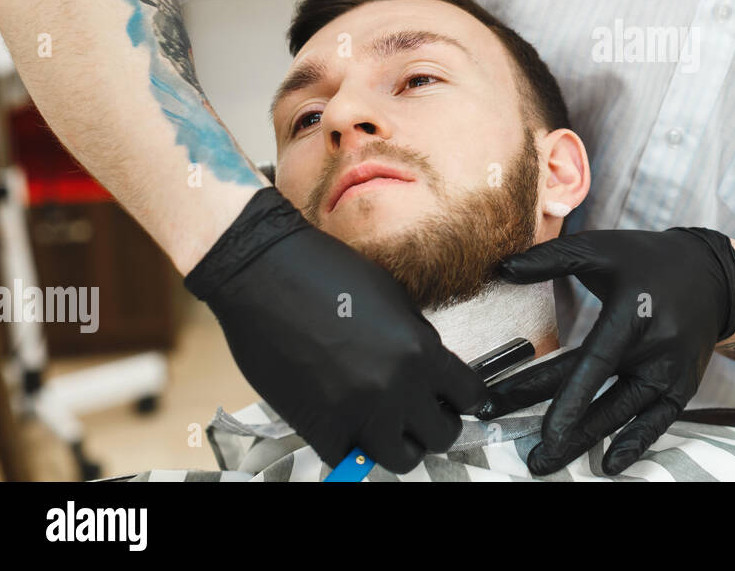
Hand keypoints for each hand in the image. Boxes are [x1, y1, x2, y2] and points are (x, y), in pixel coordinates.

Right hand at [184, 186, 487, 472]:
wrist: (264, 274)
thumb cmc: (327, 274)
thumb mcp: (394, 298)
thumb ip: (418, 341)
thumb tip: (431, 372)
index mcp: (420, 350)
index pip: (470, 396)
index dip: (464, 397)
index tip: (454, 397)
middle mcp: (395, 388)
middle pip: (442, 435)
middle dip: (436, 422)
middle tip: (422, 411)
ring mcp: (356, 413)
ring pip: (402, 459)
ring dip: (399, 443)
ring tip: (388, 423)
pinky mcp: (317, 427)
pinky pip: (349, 460)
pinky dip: (353, 448)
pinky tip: (349, 424)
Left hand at [477, 227, 734, 475]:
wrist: (711, 275)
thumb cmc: (646, 260)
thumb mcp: (601, 248)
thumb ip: (551, 258)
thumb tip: (503, 270)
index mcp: (632, 314)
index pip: (595, 364)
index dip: (568, 399)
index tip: (540, 429)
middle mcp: (655, 348)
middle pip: (601, 398)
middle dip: (562, 431)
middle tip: (529, 459)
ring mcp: (671, 371)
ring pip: (623, 415)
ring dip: (585, 443)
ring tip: (547, 463)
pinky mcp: (684, 386)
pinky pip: (658, 423)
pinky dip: (635, 445)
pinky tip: (610, 465)